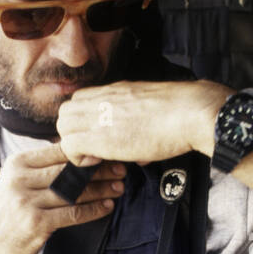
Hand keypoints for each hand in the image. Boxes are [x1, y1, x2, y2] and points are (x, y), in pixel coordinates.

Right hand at [0, 144, 125, 253]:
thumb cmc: (5, 214)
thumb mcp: (14, 182)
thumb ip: (38, 168)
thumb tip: (73, 152)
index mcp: (17, 164)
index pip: (58, 152)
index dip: (86, 152)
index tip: (107, 152)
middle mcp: (21, 180)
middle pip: (68, 170)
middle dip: (98, 169)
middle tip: (120, 168)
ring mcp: (28, 202)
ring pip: (74, 191)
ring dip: (101, 189)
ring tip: (118, 187)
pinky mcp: (36, 223)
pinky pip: (72, 214)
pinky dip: (93, 210)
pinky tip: (107, 206)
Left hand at [56, 80, 231, 164]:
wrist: (190, 112)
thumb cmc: (181, 112)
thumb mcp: (152, 110)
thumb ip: (138, 123)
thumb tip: (138, 153)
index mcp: (115, 91)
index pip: (79, 100)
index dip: (82, 120)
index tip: (96, 135)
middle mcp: (102, 99)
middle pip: (65, 112)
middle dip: (73, 132)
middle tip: (91, 148)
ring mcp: (99, 116)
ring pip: (62, 127)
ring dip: (73, 144)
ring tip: (94, 156)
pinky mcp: (101, 137)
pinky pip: (70, 146)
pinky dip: (78, 158)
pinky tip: (96, 162)